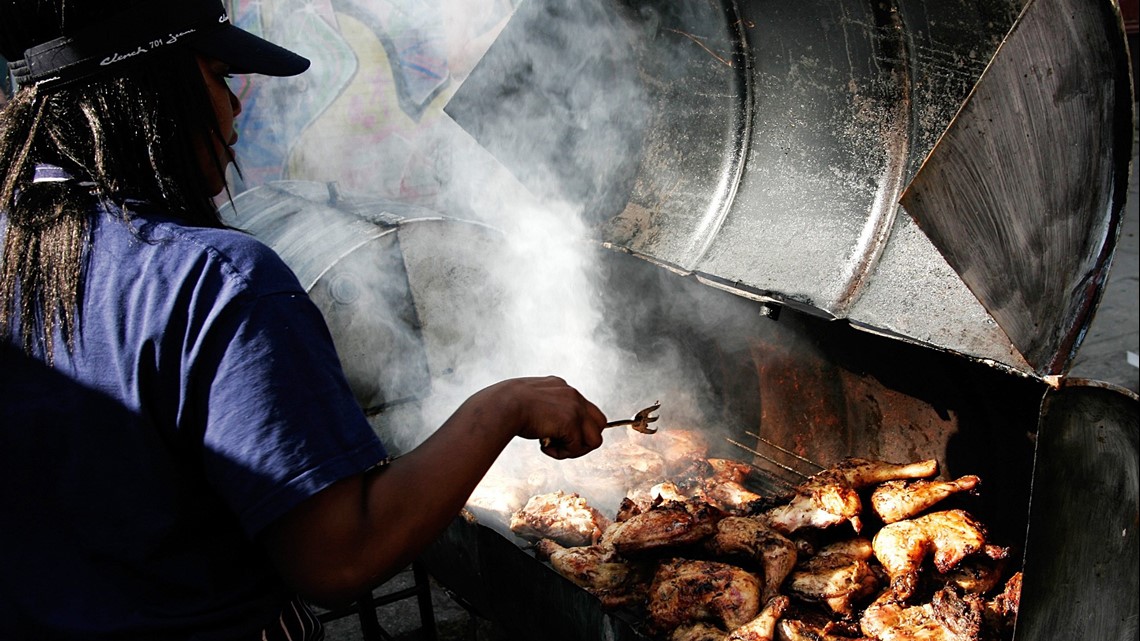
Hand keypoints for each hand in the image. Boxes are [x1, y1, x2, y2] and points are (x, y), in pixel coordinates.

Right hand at [480, 376, 606, 458]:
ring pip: (595, 439)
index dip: (576, 427)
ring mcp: (575, 407)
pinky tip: (543, 445)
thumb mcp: (528, 399)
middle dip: (583, 439)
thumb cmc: (505, 405)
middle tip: (560, 443)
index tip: (557, 434)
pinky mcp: (571, 422)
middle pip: (599, 423)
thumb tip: (547, 423)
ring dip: (575, 449)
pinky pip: (577, 448)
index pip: (584, 409)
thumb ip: (543, 406)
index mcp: (561, 386)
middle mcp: (572, 394)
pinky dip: (561, 453)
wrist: (502, 405)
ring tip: (553, 446)